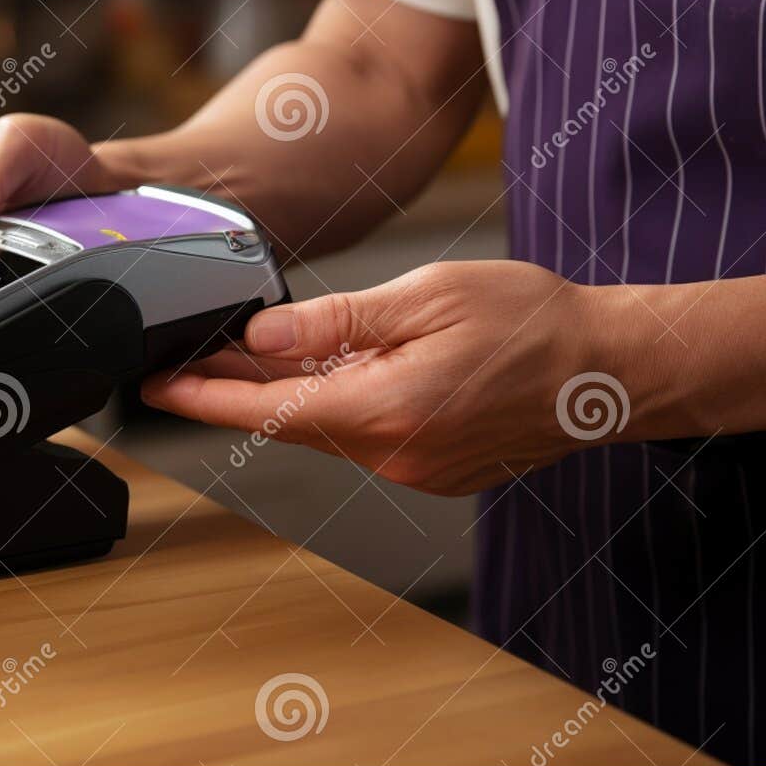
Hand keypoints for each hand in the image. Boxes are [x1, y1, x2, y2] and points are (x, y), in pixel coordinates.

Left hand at [141, 260, 610, 494]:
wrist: (611, 370)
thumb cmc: (534, 323)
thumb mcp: (426, 296)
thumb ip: (338, 321)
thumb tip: (267, 333)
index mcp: (386, 410)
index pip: (267, 412)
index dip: (203, 398)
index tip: (155, 389)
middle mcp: (394, 454)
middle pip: (289, 423)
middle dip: (238, 390)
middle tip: (192, 358)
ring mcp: (416, 469)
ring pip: (326, 428)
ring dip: (288, 394)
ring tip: (253, 351)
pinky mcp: (434, 468)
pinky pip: (364, 435)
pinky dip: (335, 403)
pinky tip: (327, 368)